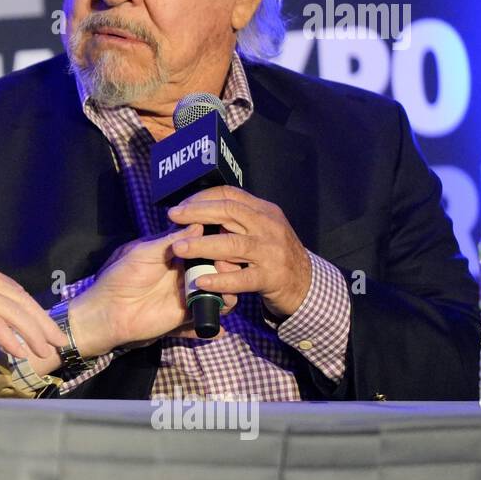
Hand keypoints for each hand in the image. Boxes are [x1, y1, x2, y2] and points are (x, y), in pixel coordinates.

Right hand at [0, 252, 64, 364]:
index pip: (14, 290)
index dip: (31, 308)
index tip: (43, 323)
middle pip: (23, 301)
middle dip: (43, 322)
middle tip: (58, 339)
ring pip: (16, 314)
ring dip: (34, 334)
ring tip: (47, 351)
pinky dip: (12, 340)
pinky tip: (21, 352)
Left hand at [66, 224, 237, 356]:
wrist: (108, 312)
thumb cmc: (121, 277)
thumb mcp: (143, 252)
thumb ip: (170, 240)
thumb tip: (199, 223)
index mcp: (174, 253)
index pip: (203, 244)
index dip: (217, 242)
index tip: (228, 239)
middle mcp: (185, 271)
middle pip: (216, 266)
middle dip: (227, 265)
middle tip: (227, 267)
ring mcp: (187, 292)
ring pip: (218, 288)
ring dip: (227, 288)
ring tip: (225, 290)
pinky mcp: (187, 314)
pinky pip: (208, 312)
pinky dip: (218, 314)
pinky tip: (222, 314)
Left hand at [166, 185, 312, 318]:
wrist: (307, 284)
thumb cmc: (275, 254)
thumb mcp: (262, 228)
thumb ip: (237, 219)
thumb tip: (198, 211)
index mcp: (264, 211)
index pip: (230, 195)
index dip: (202, 197)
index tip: (181, 204)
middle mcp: (268, 226)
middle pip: (229, 212)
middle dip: (197, 213)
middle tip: (173, 216)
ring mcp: (271, 252)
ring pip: (233, 244)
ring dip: (202, 245)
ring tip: (178, 248)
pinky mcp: (271, 278)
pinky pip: (242, 279)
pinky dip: (220, 279)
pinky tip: (201, 280)